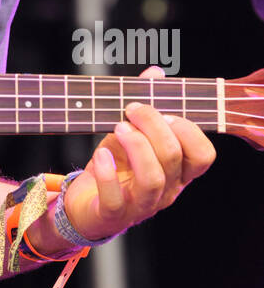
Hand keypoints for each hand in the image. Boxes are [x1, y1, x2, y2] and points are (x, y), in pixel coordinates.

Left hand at [63, 65, 216, 242]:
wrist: (85, 204)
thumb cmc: (116, 167)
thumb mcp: (130, 134)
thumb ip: (146, 106)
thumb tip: (155, 73)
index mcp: (177, 171)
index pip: (203, 155)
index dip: (187, 129)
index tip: (163, 110)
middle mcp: (166, 190)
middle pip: (173, 157)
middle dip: (153, 125)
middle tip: (131, 108)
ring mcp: (141, 205)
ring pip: (152, 178)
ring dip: (136, 146)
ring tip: (118, 127)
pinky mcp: (113, 214)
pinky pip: (115, 198)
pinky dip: (107, 173)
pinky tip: (101, 154)